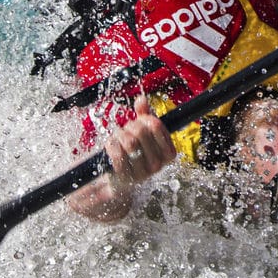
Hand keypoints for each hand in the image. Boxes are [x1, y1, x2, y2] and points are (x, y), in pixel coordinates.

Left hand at [70, 97, 173, 221]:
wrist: (119, 177)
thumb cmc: (133, 151)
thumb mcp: (143, 133)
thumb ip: (144, 115)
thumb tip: (142, 99)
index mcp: (168, 153)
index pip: (156, 125)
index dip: (144, 118)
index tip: (139, 122)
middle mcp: (158, 165)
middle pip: (141, 132)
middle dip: (130, 126)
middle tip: (125, 130)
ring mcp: (143, 174)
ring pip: (129, 142)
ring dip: (119, 135)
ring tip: (117, 138)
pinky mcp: (126, 178)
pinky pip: (118, 155)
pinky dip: (111, 145)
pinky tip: (109, 145)